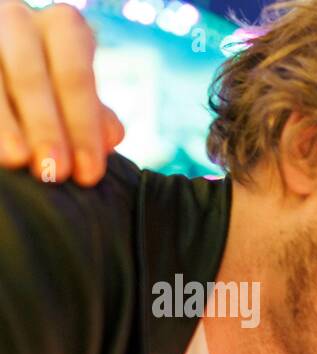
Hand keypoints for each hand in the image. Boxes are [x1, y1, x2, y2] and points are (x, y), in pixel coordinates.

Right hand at [0, 0, 123, 185]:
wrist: (10, 71)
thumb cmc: (53, 89)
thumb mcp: (77, 97)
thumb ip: (94, 116)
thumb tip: (110, 137)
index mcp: (63, 28)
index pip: (76, 75)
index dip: (83, 125)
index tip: (88, 172)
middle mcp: (20, 21)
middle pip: (31, 76)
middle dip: (46, 127)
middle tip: (55, 171)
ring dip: (7, 123)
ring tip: (18, 160)